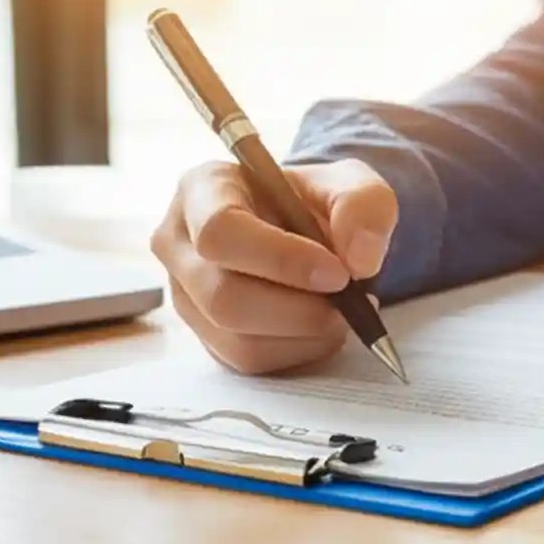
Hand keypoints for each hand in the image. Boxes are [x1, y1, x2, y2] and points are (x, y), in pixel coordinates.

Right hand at [151, 159, 397, 373]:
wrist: (312, 231)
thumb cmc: (318, 201)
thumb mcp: (354, 183)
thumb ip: (364, 205)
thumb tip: (359, 259)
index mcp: (203, 189)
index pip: (220, 231)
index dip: (281, 259)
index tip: (338, 274)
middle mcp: (179, 244)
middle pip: (223, 296)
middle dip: (300, 309)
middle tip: (351, 300)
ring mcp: (186, 295)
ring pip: (237, 338)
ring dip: (305, 333)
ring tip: (343, 309)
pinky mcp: (207, 334)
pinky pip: (250, 360)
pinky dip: (300, 350)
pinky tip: (323, 325)